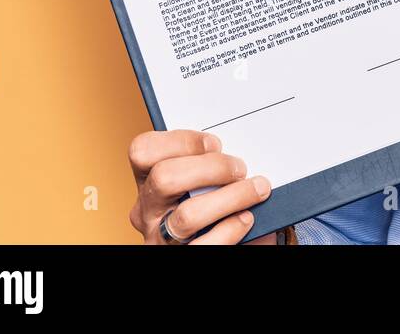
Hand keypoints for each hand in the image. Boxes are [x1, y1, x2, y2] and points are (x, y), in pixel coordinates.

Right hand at [127, 129, 274, 244]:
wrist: (220, 242)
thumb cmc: (212, 210)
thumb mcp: (200, 183)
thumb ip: (207, 165)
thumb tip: (240, 149)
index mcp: (149, 181)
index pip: (143, 151)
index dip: (179, 142)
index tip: (213, 144)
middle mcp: (148, 209)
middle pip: (163, 177)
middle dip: (211, 167)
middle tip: (239, 169)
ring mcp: (161, 238)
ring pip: (187, 215)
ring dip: (231, 198)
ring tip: (256, 190)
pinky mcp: (179, 258)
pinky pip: (204, 245)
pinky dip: (230, 229)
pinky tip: (246, 219)